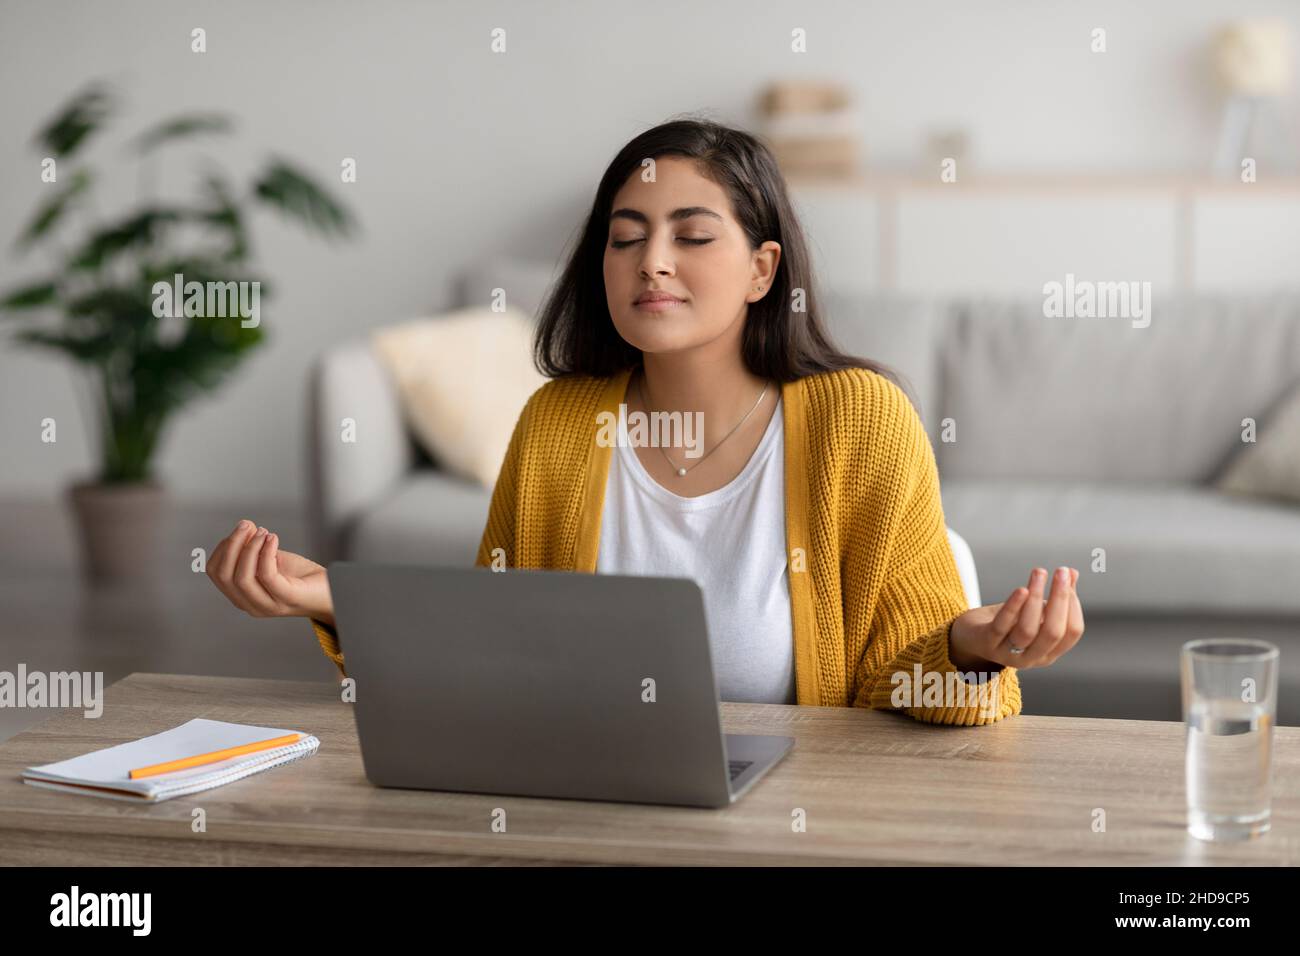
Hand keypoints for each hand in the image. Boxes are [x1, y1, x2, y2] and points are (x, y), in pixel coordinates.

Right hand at [206, 519, 333, 624]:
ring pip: (242, 578)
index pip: (216, 573)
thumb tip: (243, 527)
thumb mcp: (270, 561)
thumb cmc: (301, 577)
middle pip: (224, 576)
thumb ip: (253, 550)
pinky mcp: (286, 598)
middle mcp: (251, 605)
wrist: (331, 592)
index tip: (239, 531)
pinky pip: (266, 574)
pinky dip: (266, 551)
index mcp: (242, 596)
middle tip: (247, 525)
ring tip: (262, 532)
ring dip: (249, 548)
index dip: (222, 548)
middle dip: (232, 545)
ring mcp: (268, 605)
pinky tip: (273, 538)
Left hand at [948, 566, 1083, 670]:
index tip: (1069, 577)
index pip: (1072, 632)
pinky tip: (1021, 589)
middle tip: (1061, 572)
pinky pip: (1003, 626)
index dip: (1073, 605)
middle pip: (1053, 631)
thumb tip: (1073, 573)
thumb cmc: (1006, 623)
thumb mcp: (1033, 611)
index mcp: (1049, 652)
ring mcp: (1008, 653)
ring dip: (1036, 598)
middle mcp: (1032, 658)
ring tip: (1039, 572)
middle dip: (1060, 599)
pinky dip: (1013, 606)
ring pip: (1028, 629)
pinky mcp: (987, 643)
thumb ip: (1054, 598)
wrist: (969, 637)